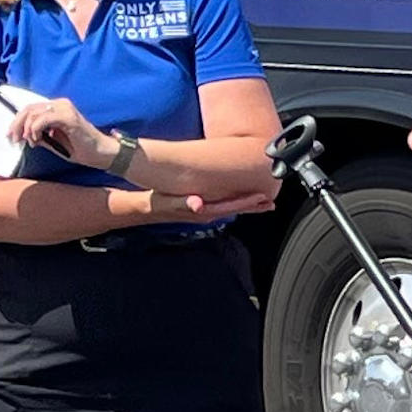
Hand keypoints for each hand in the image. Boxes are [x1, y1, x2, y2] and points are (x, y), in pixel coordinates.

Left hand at [12, 97, 104, 163]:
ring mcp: (65, 109)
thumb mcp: (54, 142)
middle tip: (14, 139)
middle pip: (29, 108)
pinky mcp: (68, 117)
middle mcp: (60, 104)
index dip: (17, 121)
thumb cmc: (80, 148)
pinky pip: (44, 119)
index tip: (11, 136)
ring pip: (34, 112)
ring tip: (30, 141)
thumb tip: (23, 135)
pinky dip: (35, 129)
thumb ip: (40, 136)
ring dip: (26, 128)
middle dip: (17, 124)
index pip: (31, 108)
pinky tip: (37, 139)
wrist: (101, 153)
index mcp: (57, 107)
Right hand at [153, 179, 271, 221]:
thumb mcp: (165, 202)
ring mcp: (201, 211)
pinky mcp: (197, 207)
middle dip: (252, 206)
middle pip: (234, 209)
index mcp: (201, 211)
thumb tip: (198, 204)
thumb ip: (181, 203)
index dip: (246, 202)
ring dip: (245, 204)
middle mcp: (204, 213)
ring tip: (262, 201)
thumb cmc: (153, 203)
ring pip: (229, 208)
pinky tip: (238, 198)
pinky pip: (221, 205)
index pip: (229, 207)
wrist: (140, 209)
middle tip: (271, 202)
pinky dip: (233, 201)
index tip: (263, 198)